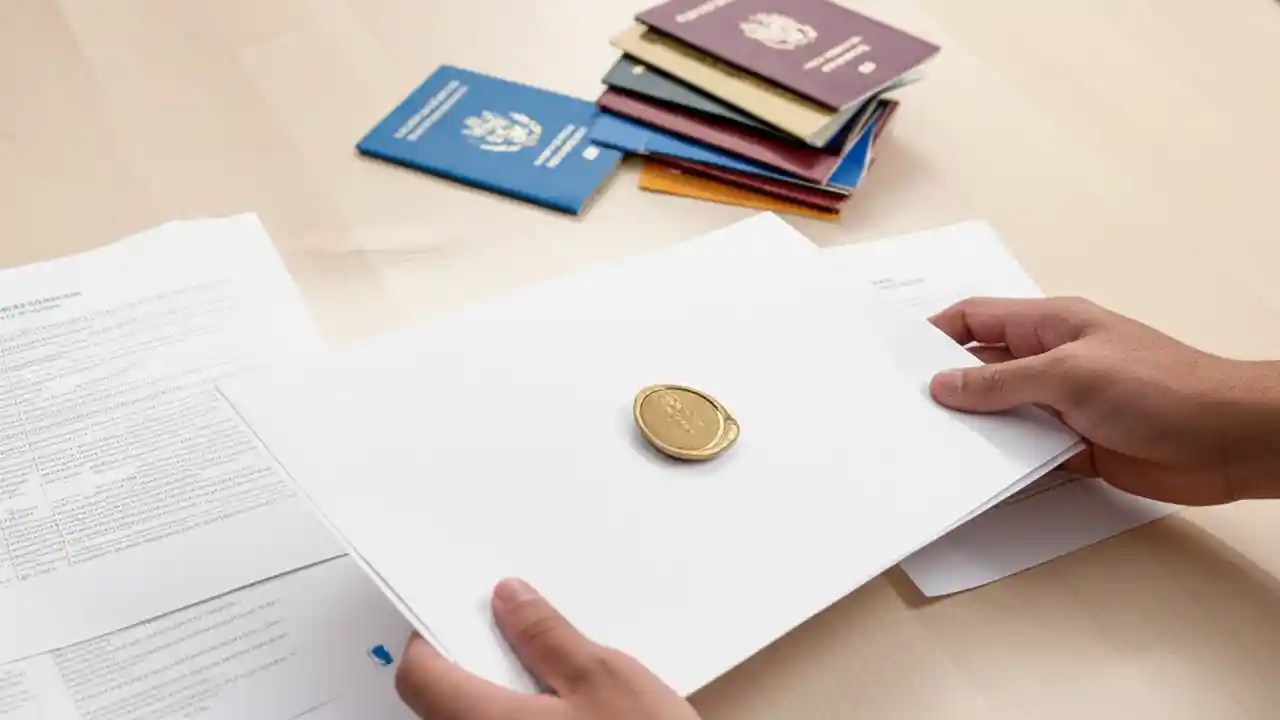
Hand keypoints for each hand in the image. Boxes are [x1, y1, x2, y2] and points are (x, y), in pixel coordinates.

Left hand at [395, 578, 700, 719]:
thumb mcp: (603, 677)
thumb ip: (546, 635)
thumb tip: (509, 599)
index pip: (419, 675)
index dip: (434, 639)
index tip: (467, 618)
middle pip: (443, 704)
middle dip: (479, 669)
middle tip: (529, 648)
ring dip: (503, 702)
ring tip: (560, 690)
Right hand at [928, 297, 1279, 505]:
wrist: (1227, 440)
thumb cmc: (1159, 388)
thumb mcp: (1069, 374)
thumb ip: (1002, 381)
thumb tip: (944, 384)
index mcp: (1050, 325)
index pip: (976, 319)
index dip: (935, 333)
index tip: (896, 358)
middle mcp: (1051, 361)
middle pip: (982, 367)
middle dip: (944, 385)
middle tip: (900, 409)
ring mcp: (1062, 404)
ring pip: (1000, 412)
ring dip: (972, 428)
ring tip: (925, 446)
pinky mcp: (1075, 445)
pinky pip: (1025, 450)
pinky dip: (1001, 460)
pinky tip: (972, 474)